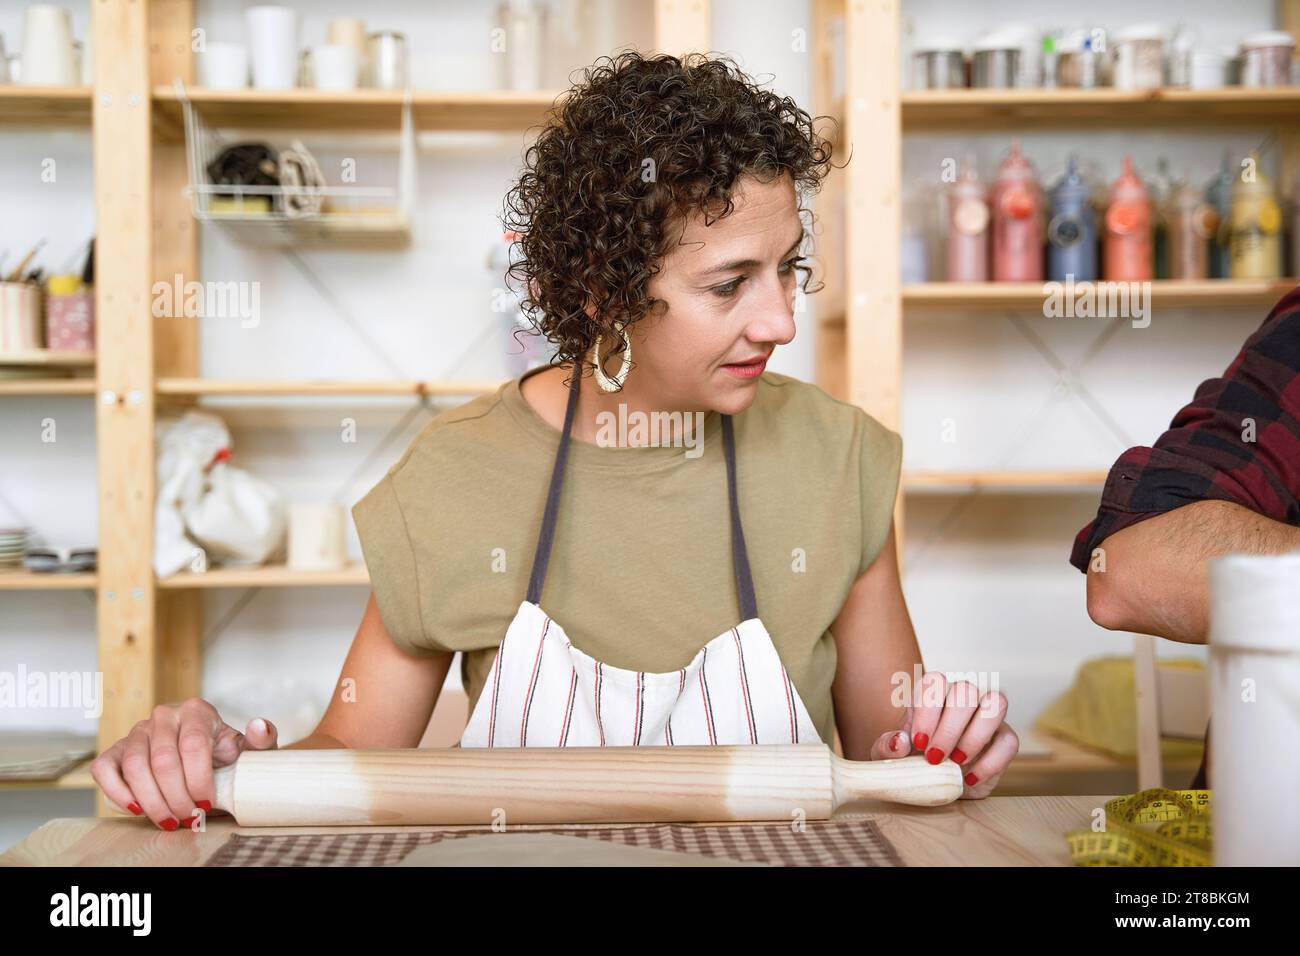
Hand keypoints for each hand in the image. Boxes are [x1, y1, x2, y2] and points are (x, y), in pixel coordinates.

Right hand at [90, 699, 277, 829]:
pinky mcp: (117, 750)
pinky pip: (105, 770)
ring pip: (135, 767)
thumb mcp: (249, 750)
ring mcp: (138, 731)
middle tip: (189, 819)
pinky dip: (117, 793)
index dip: (199, 779)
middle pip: (163, 760)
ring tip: (169, 820)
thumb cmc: (227, 757)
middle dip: (176, 797)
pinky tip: (137, 810)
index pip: (194, 745)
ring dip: (151, 801)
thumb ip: (262, 740)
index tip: (207, 803)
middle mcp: (164, 715)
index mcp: (197, 710)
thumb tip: (260, 726)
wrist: (207, 760)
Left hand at [867, 671, 1017, 798]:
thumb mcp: (890, 758)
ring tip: (956, 762)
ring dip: (975, 736)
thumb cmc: (910, 761)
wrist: (933, 783)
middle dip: (949, 728)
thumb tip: (900, 740)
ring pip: (996, 703)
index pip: (935, 681)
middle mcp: (962, 698)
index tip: (919, 742)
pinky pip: (1009, 741)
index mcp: (932, 695)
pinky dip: (991, 762)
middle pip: (966, 690)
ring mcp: (987, 717)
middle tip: (934, 758)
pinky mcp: (1004, 739)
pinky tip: (970, 778)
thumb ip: (888, 747)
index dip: (928, 710)